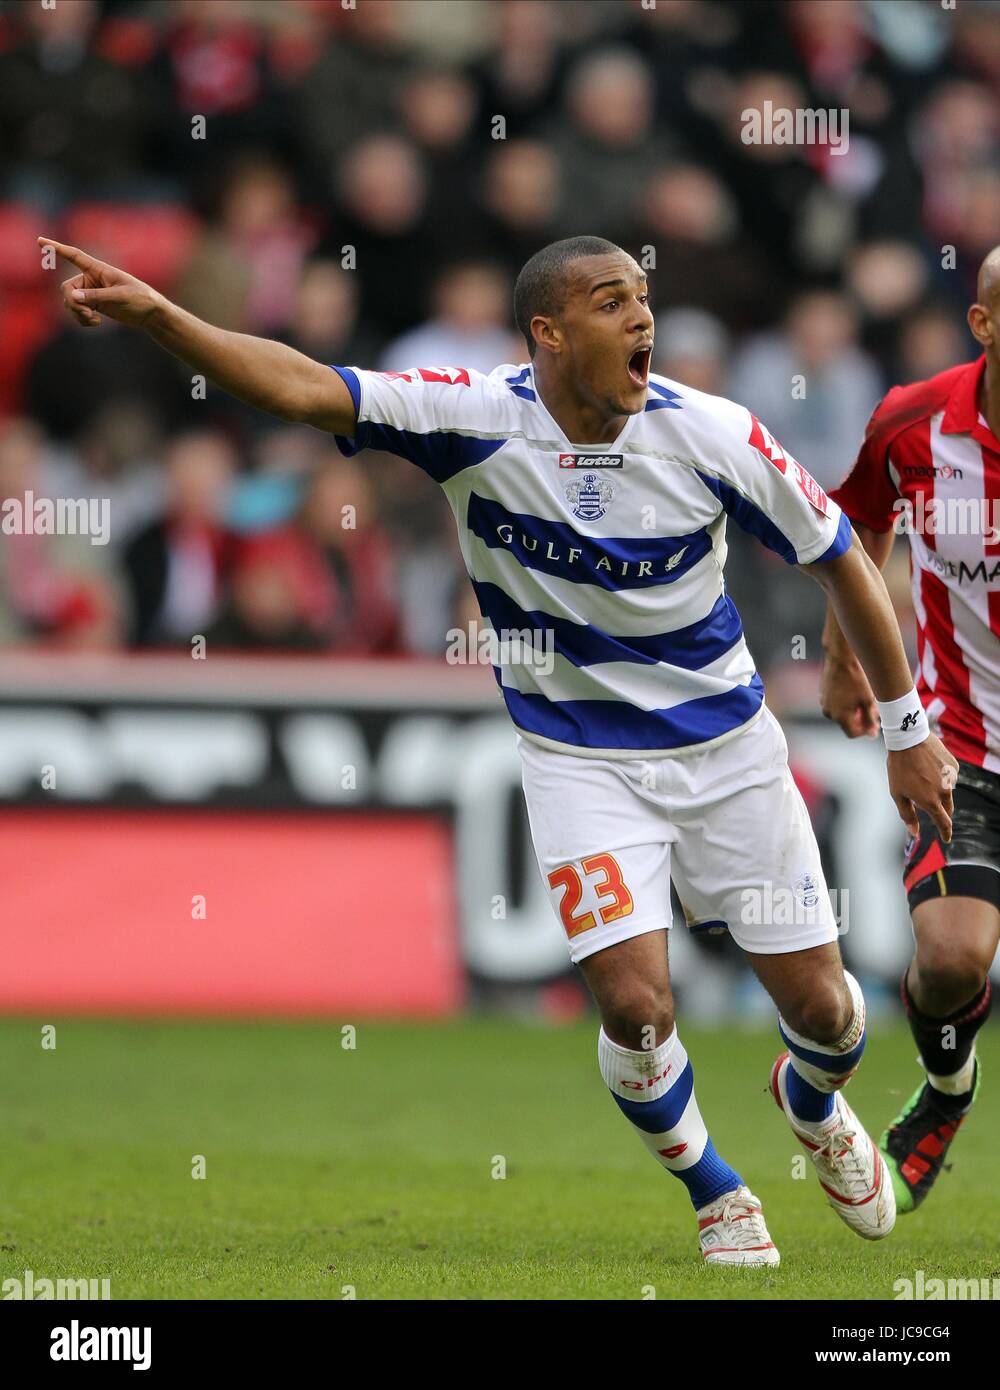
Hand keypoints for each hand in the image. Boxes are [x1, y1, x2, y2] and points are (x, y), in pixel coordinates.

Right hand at [38, 238, 161, 329]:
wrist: (150, 314)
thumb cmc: (141, 298)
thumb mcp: (120, 296)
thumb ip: (97, 296)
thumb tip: (74, 297)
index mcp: (99, 269)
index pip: (74, 256)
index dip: (57, 248)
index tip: (40, 241)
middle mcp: (91, 279)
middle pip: (67, 289)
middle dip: (73, 303)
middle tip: (87, 314)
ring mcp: (91, 293)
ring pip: (70, 302)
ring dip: (77, 314)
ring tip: (93, 321)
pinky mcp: (93, 306)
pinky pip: (77, 312)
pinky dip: (82, 319)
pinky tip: (96, 323)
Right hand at [820, 653, 877, 737]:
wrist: (841, 658)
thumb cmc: (856, 678)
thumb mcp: (868, 700)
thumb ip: (870, 719)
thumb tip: (872, 734)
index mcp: (840, 716)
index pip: (852, 734)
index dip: (864, 731)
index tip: (873, 723)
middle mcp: (829, 712)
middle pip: (846, 723)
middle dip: (859, 720)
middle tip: (871, 710)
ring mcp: (824, 703)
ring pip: (841, 713)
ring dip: (852, 711)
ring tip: (862, 699)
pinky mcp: (822, 694)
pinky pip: (835, 704)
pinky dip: (844, 703)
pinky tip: (853, 692)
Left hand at [887, 734, 957, 842]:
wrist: (909, 740)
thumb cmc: (899, 768)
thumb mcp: (898, 794)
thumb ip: (907, 815)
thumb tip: (914, 832)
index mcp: (930, 802)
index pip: (944, 823)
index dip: (946, 833)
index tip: (946, 839)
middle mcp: (945, 792)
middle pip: (947, 809)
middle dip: (940, 811)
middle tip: (927, 805)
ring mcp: (951, 779)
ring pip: (947, 792)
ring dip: (938, 791)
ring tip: (921, 777)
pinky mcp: (954, 766)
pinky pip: (949, 777)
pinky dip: (941, 777)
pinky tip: (928, 767)